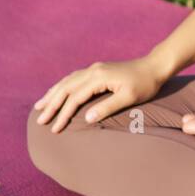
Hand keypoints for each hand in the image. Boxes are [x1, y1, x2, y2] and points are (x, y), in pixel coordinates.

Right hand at [33, 56, 167, 133]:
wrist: (155, 66)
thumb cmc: (145, 85)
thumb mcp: (129, 97)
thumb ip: (108, 107)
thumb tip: (88, 118)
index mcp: (98, 77)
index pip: (75, 98)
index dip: (63, 114)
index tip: (55, 129)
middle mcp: (93, 70)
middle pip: (65, 88)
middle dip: (51, 104)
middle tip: (40, 120)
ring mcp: (94, 68)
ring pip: (67, 81)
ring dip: (53, 93)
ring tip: (40, 105)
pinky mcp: (98, 69)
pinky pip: (73, 77)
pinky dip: (62, 86)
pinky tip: (58, 92)